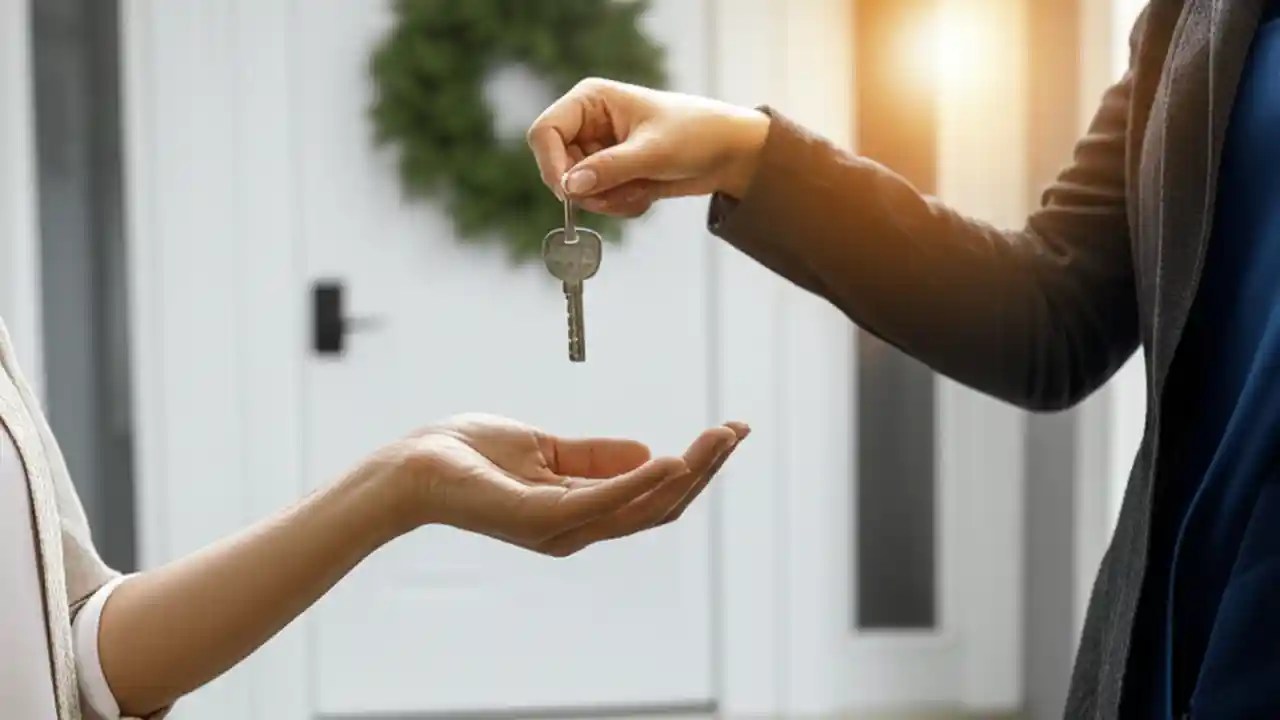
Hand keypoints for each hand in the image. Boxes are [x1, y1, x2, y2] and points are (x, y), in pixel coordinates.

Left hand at [382, 413, 748, 556]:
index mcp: (581, 511)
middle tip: (736, 432)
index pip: (652, 495)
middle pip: (659, 506)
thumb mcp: (545, 447)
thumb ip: (594, 456)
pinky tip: (667, 458)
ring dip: (685, 473)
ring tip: (716, 440)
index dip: (695, 467)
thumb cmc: (469, 455)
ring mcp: (560, 528)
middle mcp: (577, 528)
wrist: (414, 463)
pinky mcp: (539, 517)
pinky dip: (637, 483)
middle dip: (705, 470)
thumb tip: (649, 452)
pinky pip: (600, 502)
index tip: (728, 432)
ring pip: (641, 507)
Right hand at [527, 78, 770, 216]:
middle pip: (558, 167)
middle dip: (591, 189)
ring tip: (643, 188)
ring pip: (578, 190)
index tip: (570, 193)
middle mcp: (588, 123)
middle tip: (622, 192)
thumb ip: (609, 169)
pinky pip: (598, 200)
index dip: (551, 164)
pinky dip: (620, 204)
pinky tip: (646, 193)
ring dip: (610, 199)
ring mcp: (598, 150)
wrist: (728, 152)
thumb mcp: (652, 152)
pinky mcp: (611, 173)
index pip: (545, 132)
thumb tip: (570, 186)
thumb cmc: (696, 134)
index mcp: (590, 100)